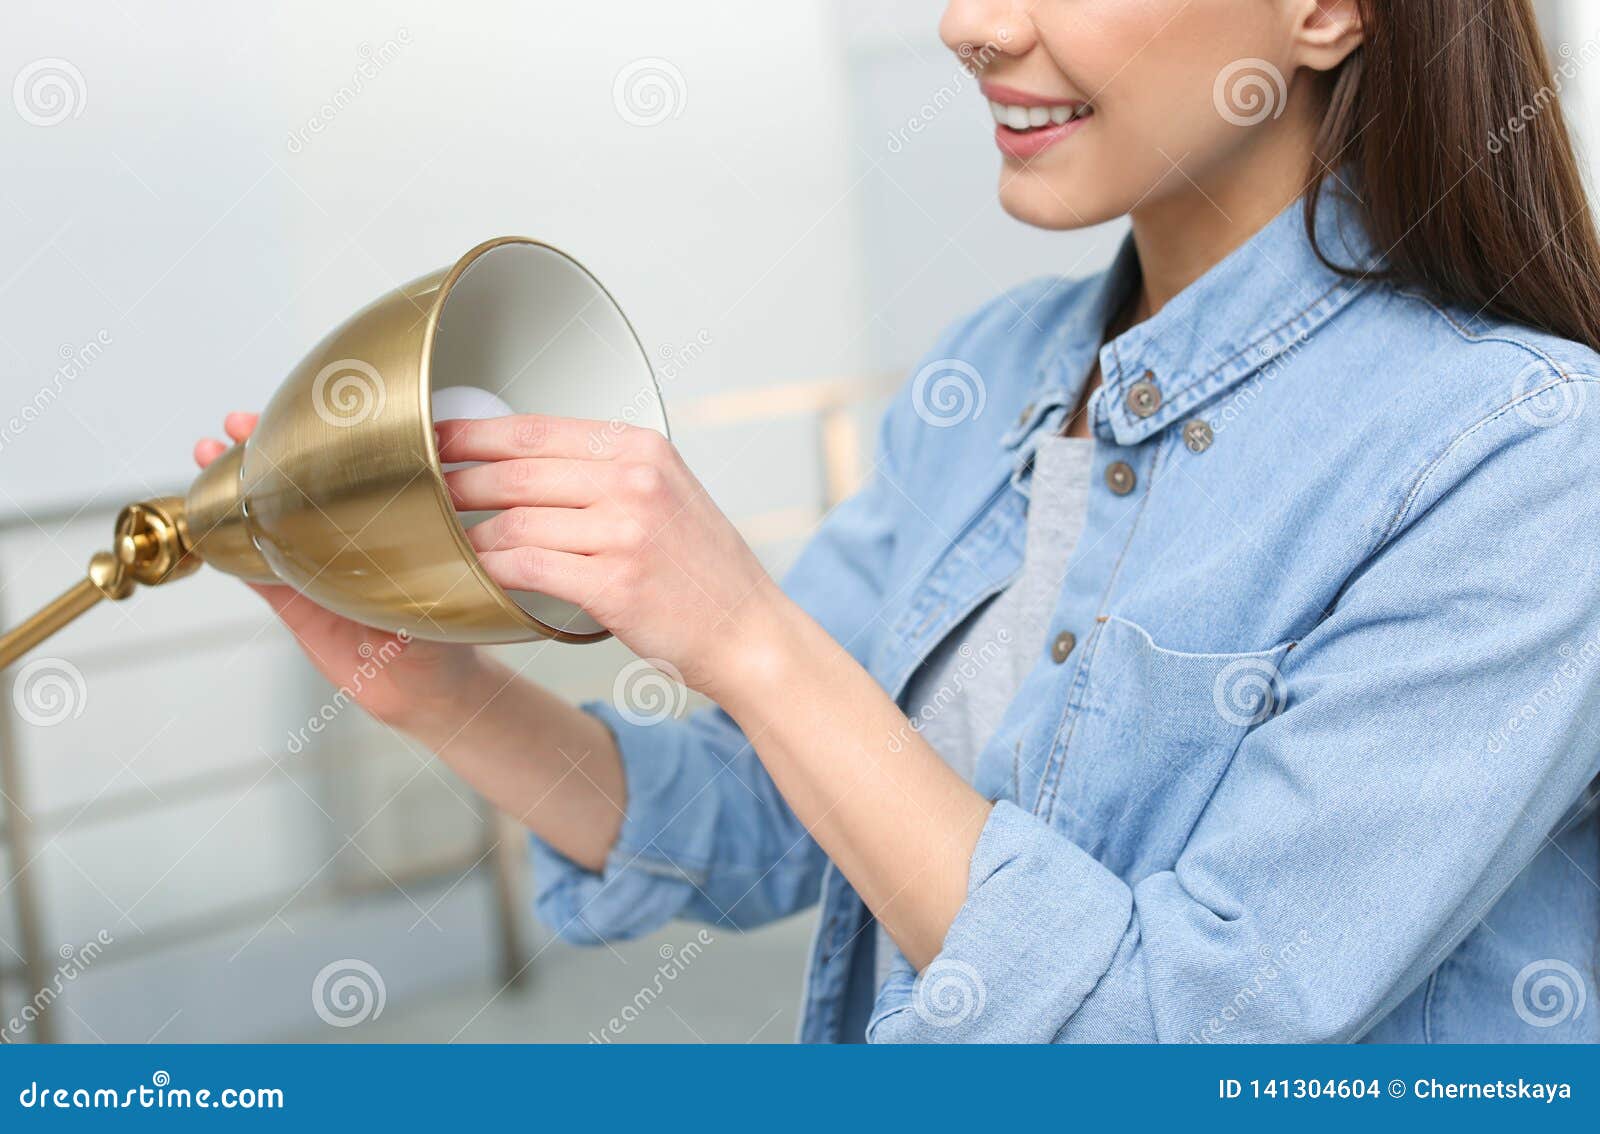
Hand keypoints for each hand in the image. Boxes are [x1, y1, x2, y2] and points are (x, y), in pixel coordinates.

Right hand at [194, 413, 491, 732]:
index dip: (320, 442)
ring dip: (233, 488)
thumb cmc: (448, 633)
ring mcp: (315, 566)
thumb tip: (418, 540)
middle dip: (263, 450)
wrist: (426, 689)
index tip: (302, 415)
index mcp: (386, 523)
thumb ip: (423, 570)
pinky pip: (253, 569)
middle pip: (298, 486)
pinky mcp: (293, 602)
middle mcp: (345, 538)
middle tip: (236, 426)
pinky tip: (203, 522)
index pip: (348, 472)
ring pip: (267, 518)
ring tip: (209, 456)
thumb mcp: (442, 592)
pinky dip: (225, 544)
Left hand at [437, 415, 786, 695]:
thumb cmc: (701, 572)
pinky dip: (491, 572)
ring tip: (442, 544)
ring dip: (468, 537)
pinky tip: (473, 577)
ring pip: (514, 523)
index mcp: (642, 449)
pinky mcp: (615, 583)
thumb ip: (606, 474)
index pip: (536, 429)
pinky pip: (527, 568)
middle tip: (419, 495)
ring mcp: (626, 531)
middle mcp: (635, 481)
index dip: (472, 434)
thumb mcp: (666, 495)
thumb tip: (523, 463)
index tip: (431, 439)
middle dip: (455, 483)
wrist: (747, 632)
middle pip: (515, 473)